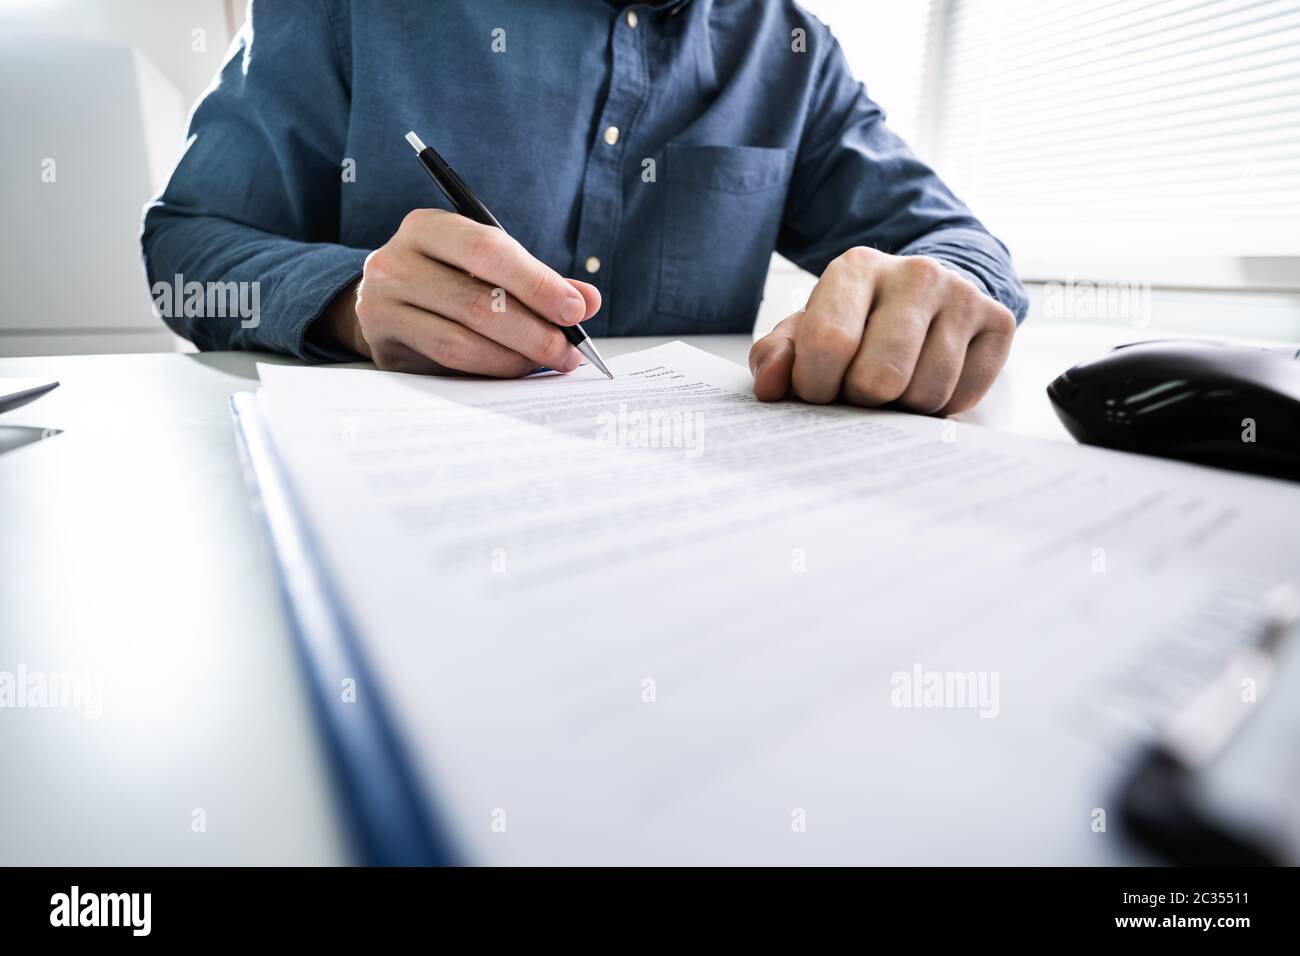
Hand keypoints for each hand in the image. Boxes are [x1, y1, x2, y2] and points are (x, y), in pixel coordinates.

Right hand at [314, 209, 600, 375]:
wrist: (383, 304)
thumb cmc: (446, 279)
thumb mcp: (487, 268)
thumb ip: (537, 280)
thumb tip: (588, 301)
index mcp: (428, 227)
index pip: (488, 250)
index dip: (536, 282)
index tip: (575, 310)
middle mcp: (396, 260)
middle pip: (477, 300)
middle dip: (534, 330)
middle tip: (568, 351)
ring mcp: (382, 304)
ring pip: (461, 337)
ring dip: (515, 356)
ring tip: (547, 362)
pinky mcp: (383, 342)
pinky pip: (447, 360)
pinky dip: (490, 368)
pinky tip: (515, 369)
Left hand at [748, 248, 1016, 414]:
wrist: (928, 292)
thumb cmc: (858, 320)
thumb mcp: (808, 330)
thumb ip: (777, 356)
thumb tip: (771, 385)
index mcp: (857, 268)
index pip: (829, 342)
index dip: (816, 385)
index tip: (817, 390)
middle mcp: (916, 273)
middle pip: (880, 377)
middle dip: (861, 400)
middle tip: (858, 390)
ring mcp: (963, 295)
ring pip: (925, 393)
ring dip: (901, 408)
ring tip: (894, 385)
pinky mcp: (999, 321)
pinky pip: (962, 397)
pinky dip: (938, 407)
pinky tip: (926, 381)